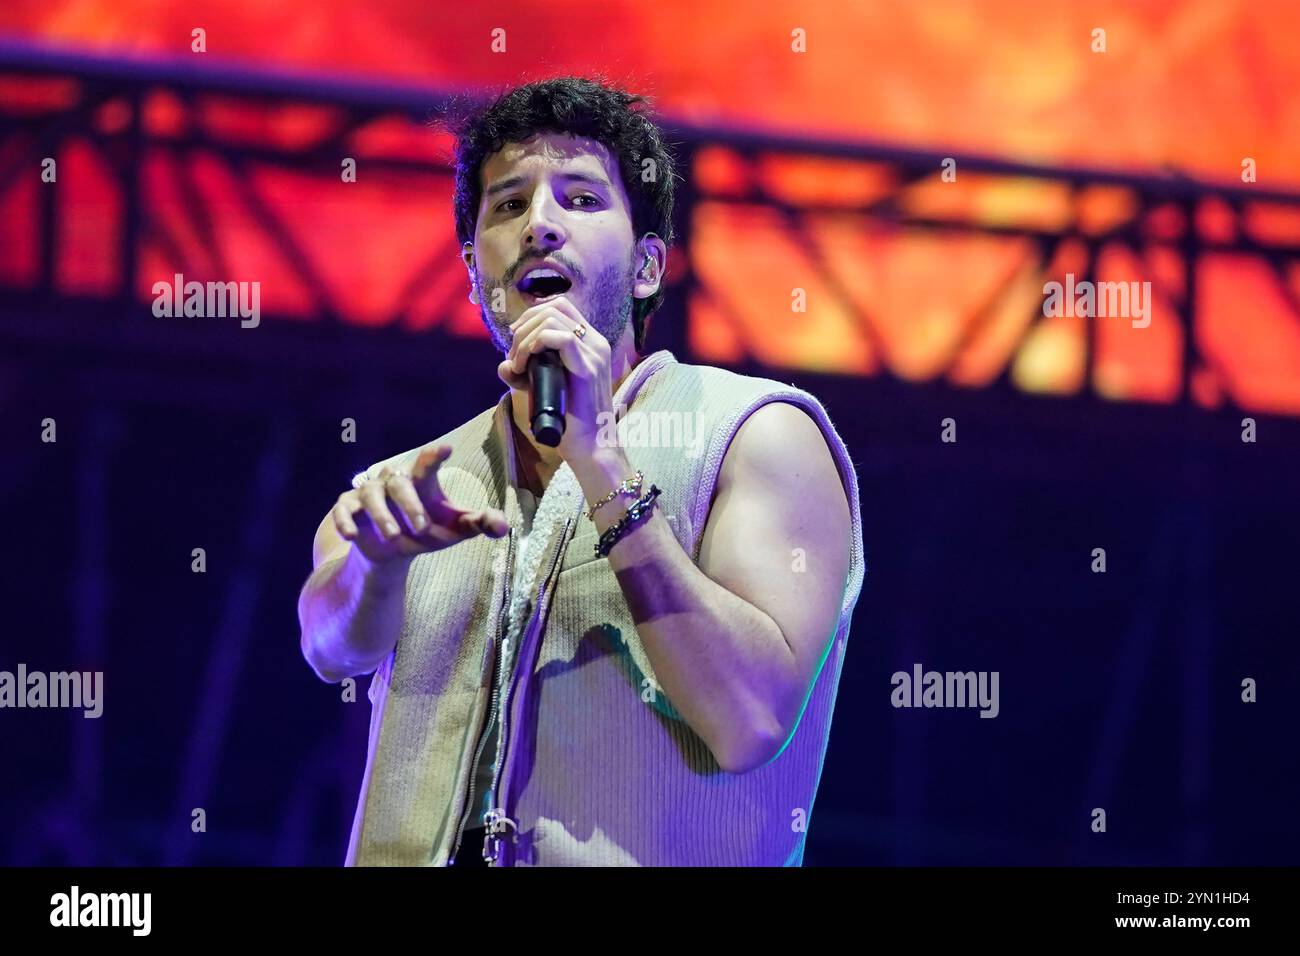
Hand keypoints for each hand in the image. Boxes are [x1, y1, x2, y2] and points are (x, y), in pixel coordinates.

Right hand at [331, 443, 508, 564]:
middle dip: (409, 504)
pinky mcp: (348, 507)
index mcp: (421, 481)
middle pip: (399, 482)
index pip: (427, 464)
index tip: (446, 449)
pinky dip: (345, 521)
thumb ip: (479, 524)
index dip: (434, 456)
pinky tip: (351, 536)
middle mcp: (393, 481)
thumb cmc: (427, 530)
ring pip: (371, 496)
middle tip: (422, 529)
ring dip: (382, 516)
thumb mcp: (455, 529)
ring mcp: (368, 493)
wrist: (392, 551)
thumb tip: (503, 526)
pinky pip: (344, 509)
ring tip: (394, 538)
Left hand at [499, 295, 613, 463]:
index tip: (515, 340)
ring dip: (525, 338)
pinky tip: (527, 364)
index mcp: (590, 343)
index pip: (561, 307)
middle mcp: (596, 343)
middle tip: (514, 356)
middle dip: (524, 326)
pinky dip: (535, 344)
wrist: (592, 447)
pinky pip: (560, 338)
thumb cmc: (570, 421)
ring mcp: (594, 353)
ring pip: (552, 319)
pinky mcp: (588, 368)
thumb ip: (524, 374)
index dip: (531, 316)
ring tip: (518, 364)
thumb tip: (503, 365)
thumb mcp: (543, 389)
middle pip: (554, 307)